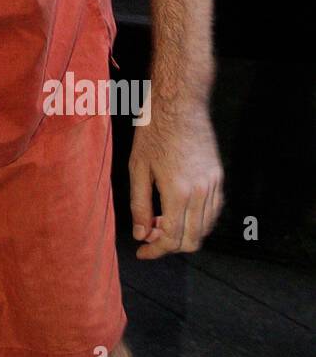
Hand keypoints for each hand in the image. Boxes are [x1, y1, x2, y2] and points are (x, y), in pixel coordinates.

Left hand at [129, 94, 223, 257]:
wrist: (180, 104)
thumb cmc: (153, 132)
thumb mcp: (137, 168)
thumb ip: (139, 205)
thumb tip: (140, 234)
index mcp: (178, 192)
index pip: (171, 238)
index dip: (155, 251)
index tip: (141, 252)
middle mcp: (201, 193)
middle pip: (192, 240)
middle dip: (169, 246)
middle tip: (148, 235)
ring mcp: (214, 186)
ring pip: (204, 228)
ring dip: (183, 233)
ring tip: (159, 220)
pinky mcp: (219, 177)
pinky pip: (212, 211)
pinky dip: (196, 220)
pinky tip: (176, 210)